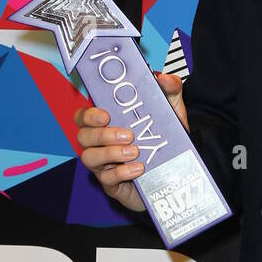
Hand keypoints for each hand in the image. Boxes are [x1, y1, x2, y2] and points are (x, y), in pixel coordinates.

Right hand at [73, 71, 188, 212]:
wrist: (179, 170)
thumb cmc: (166, 138)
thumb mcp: (172, 112)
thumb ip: (169, 90)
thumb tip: (161, 77)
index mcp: (108, 124)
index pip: (83, 117)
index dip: (88, 114)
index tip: (106, 115)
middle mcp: (100, 144)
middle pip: (82, 137)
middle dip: (102, 135)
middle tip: (128, 135)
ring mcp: (104, 165)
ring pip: (89, 158)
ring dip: (110, 153)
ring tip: (134, 151)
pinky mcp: (113, 184)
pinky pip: (107, 179)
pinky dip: (122, 173)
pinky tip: (139, 168)